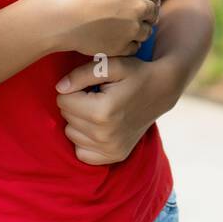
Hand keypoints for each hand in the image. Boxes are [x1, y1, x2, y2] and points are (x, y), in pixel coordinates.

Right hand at [30, 0, 159, 57]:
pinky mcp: (122, 46)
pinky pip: (134, 47)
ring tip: (126, 30)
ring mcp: (132, 28)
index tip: (145, 1)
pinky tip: (118, 41)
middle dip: (146, 14)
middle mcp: (138, 5)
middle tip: (136, 17)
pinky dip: (128, 45)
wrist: (56, 18)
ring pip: (146, 31)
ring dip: (139, 31)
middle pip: (152, 11)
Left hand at [54, 53, 179, 164]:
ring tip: (100, 110)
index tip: (91, 85)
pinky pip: (81, 152)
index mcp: (103, 111)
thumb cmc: (136, 74)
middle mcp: (105, 135)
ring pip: (71, 134)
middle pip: (66, 117)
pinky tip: (99, 127)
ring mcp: (110, 149)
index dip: (74, 88)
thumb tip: (60, 88)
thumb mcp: (112, 65)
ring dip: (80, 121)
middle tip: (97, 96)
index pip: (63, 100)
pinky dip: (86, 140)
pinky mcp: (114, 156)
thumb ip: (83, 73)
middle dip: (77, 104)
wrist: (162, 91)